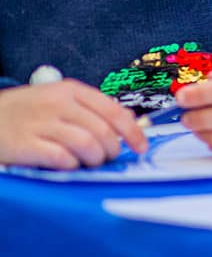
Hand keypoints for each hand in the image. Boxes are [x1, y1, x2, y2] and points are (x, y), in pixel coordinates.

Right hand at [0, 80, 147, 168]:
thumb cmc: (25, 111)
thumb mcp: (58, 99)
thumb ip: (90, 109)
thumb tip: (128, 122)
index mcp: (71, 90)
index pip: (114, 111)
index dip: (133, 132)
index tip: (141, 147)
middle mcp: (58, 104)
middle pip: (102, 131)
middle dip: (112, 150)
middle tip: (107, 158)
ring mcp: (40, 123)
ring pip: (86, 144)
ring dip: (95, 159)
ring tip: (89, 162)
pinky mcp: (24, 144)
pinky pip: (61, 158)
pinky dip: (71, 165)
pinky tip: (68, 164)